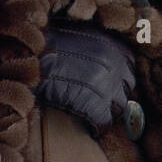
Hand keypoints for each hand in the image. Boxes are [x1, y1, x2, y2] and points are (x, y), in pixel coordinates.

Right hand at [35, 19, 135, 137]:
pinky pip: (105, 122)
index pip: (129, 68)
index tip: (109, 83)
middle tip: (101, 99)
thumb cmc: (51, 42)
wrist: (33, 56)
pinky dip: (98, 126)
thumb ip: (98, 46)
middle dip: (115, 94)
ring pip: (120, 107)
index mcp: (116, 46)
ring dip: (109, 111)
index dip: (118, 77)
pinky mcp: (97, 107)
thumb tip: (104, 60)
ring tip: (95, 113)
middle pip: (127, 88)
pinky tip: (91, 127)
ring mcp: (109, 87)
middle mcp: (118, 65)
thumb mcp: (82, 33)